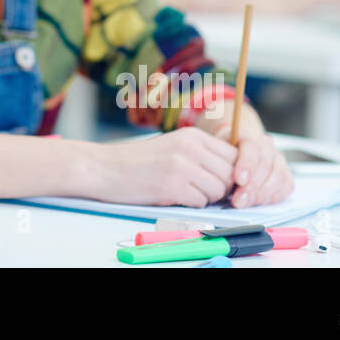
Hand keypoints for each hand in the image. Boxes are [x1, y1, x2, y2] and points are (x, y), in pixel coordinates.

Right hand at [88, 128, 237, 207]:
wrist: (104, 168)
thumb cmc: (138, 162)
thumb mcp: (173, 147)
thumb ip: (201, 155)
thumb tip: (233, 175)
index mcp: (192, 135)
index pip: (235, 155)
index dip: (234, 174)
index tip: (223, 184)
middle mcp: (190, 147)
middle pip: (231, 174)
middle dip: (223, 188)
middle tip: (205, 192)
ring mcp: (181, 166)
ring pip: (218, 190)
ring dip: (206, 198)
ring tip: (186, 193)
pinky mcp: (172, 185)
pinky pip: (200, 202)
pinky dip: (191, 204)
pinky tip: (174, 197)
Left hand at [218, 126, 293, 208]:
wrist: (234, 154)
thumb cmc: (224, 155)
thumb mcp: (216, 154)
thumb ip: (219, 162)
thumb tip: (219, 180)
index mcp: (248, 135)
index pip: (252, 147)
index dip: (247, 164)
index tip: (239, 180)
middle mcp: (266, 146)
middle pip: (265, 164)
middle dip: (252, 186)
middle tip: (238, 200)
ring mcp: (278, 160)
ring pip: (278, 176)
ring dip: (261, 194)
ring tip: (244, 203)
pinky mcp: (285, 175)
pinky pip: (286, 187)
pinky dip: (272, 197)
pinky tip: (256, 202)